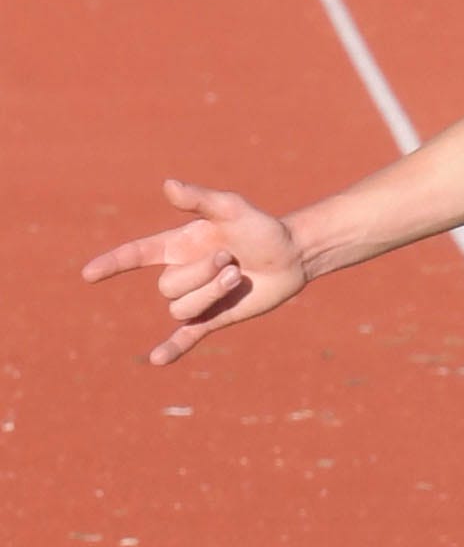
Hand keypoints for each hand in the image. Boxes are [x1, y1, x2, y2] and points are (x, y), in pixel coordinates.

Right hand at [83, 177, 307, 365]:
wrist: (291, 256)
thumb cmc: (260, 228)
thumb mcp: (231, 208)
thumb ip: (199, 199)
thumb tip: (168, 185)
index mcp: (176, 246)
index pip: (135, 255)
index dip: (112, 263)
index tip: (88, 274)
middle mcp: (181, 272)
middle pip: (167, 286)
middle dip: (199, 274)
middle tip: (230, 259)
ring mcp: (197, 298)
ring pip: (181, 309)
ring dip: (210, 293)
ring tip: (237, 277)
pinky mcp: (214, 318)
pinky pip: (186, 337)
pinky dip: (172, 348)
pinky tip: (157, 361)